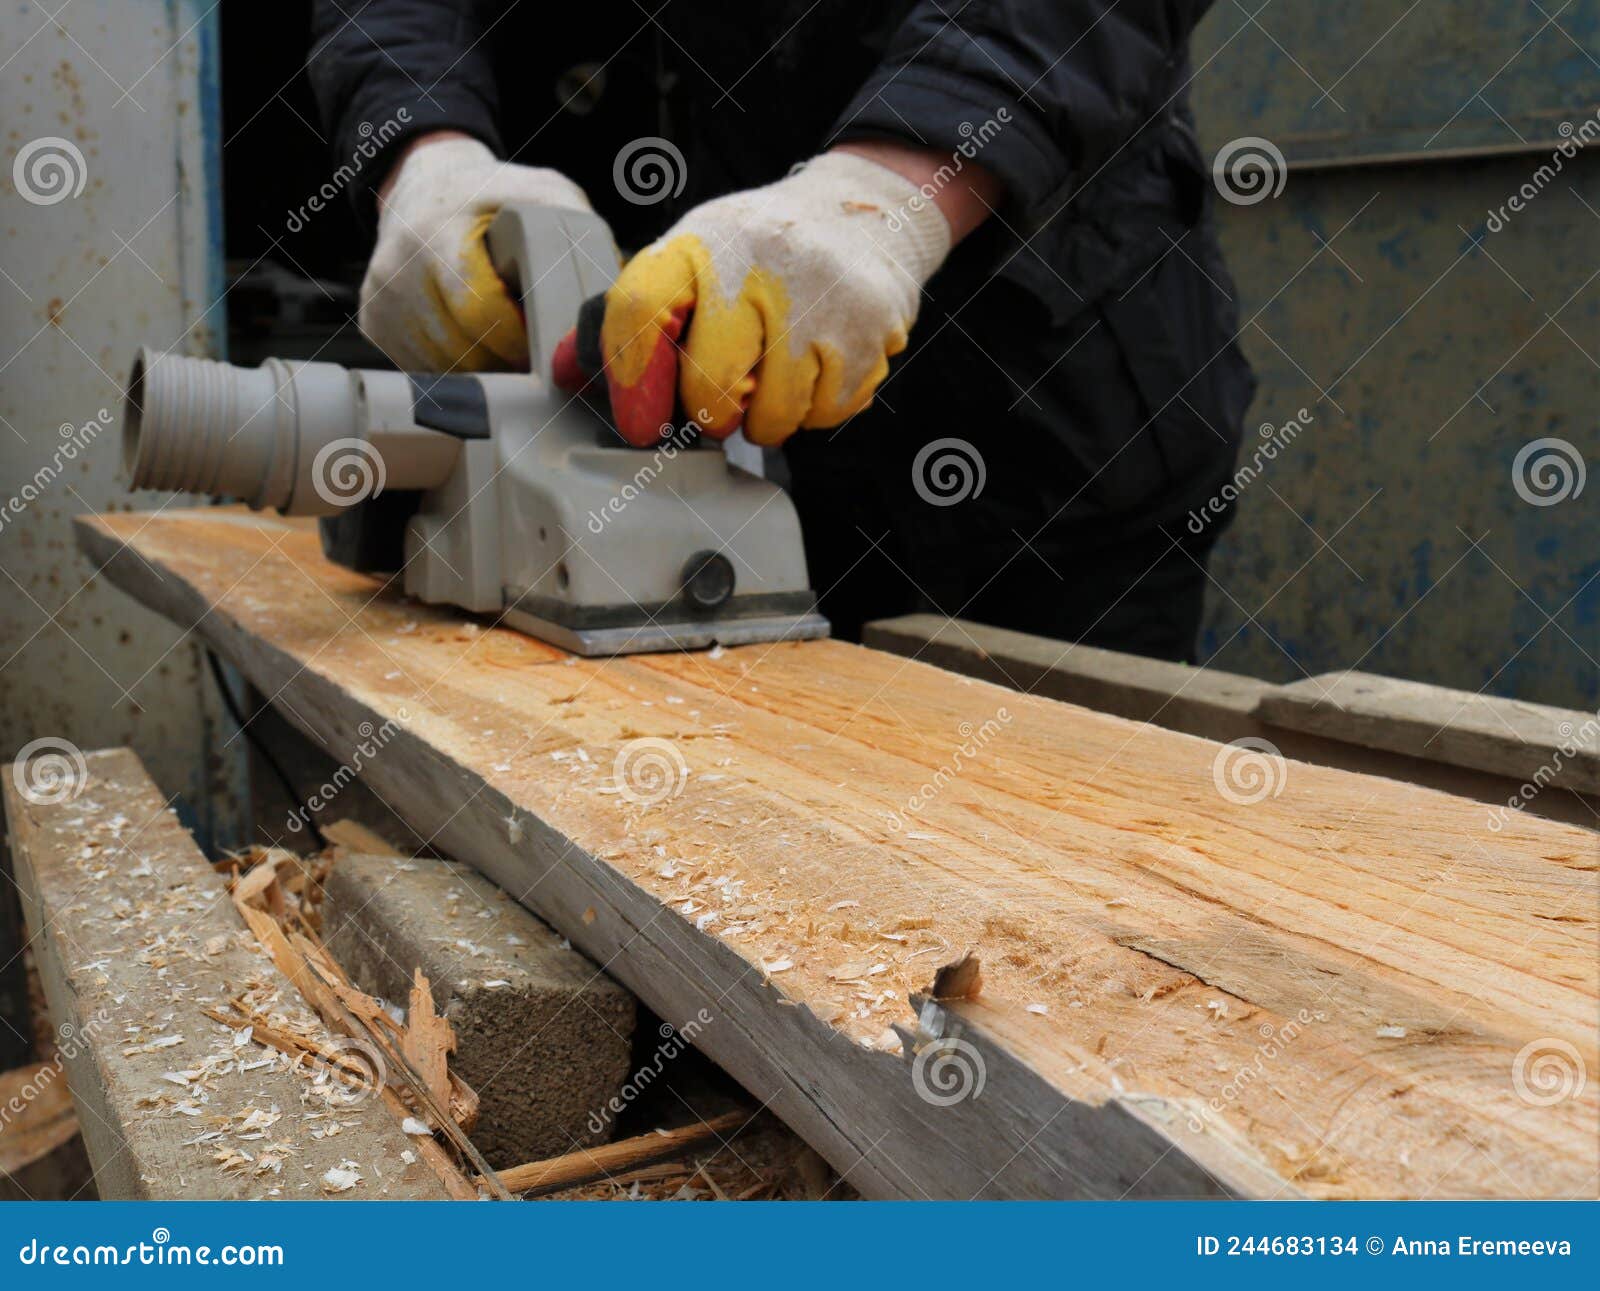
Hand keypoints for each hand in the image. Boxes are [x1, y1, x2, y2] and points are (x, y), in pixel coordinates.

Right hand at [360, 133, 594, 371]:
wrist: (423, 191)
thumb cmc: (492, 197)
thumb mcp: (541, 192)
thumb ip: (577, 230)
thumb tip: (606, 295)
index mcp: (436, 232)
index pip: (479, 312)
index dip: (518, 339)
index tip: (543, 343)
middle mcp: (397, 268)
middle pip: (463, 350)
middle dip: (507, 361)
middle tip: (536, 354)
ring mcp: (379, 301)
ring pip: (443, 370)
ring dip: (485, 371)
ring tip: (509, 347)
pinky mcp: (373, 326)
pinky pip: (424, 372)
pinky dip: (459, 371)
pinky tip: (477, 345)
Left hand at [598, 150, 963, 446]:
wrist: (865, 213)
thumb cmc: (762, 249)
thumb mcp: (695, 257)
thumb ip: (634, 315)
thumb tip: (566, 368)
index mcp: (701, 243)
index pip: (640, 310)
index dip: (631, 381)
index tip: (640, 423)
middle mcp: (759, 265)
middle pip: (709, 384)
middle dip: (710, 413)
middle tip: (721, 401)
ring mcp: (821, 302)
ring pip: (771, 416)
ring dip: (765, 419)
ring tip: (774, 377)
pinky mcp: (869, 336)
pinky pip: (822, 416)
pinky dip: (813, 411)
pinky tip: (814, 370)